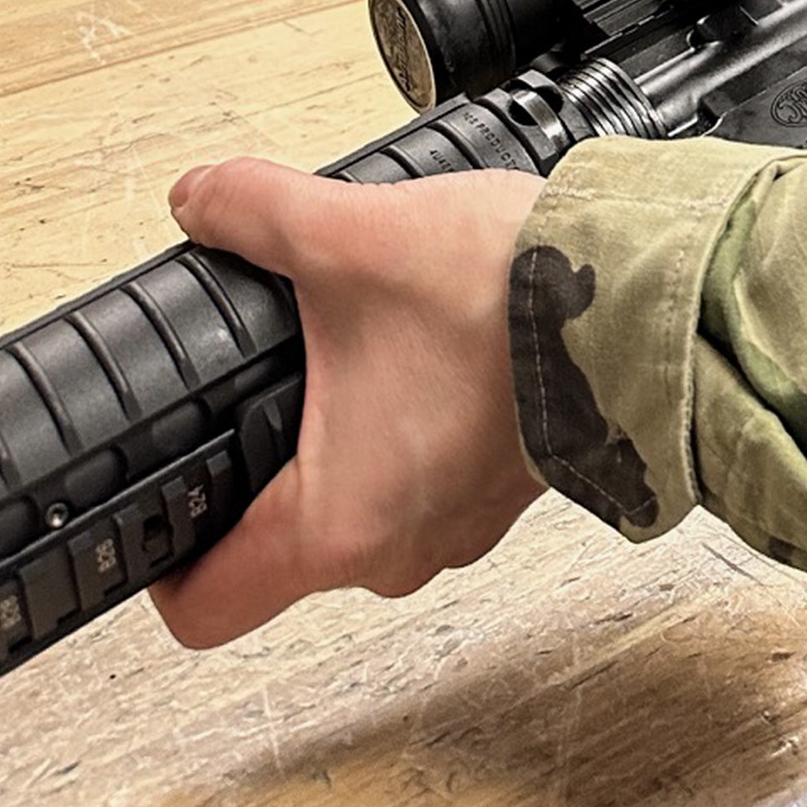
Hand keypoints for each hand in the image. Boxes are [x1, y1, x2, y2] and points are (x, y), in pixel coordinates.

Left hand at [150, 157, 544, 648]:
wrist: (641, 292)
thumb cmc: (507, 297)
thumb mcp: (349, 235)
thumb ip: (254, 213)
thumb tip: (201, 200)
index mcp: (336, 522)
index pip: (204, 607)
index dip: (164, 560)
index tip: (164, 501)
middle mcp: (397, 548)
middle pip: (284, 551)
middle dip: (266, 468)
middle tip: (263, 389)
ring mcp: (461, 525)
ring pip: (365, 513)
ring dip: (350, 444)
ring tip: (355, 352)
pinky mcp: (508, 487)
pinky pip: (430, 482)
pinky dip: (415, 429)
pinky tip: (426, 351)